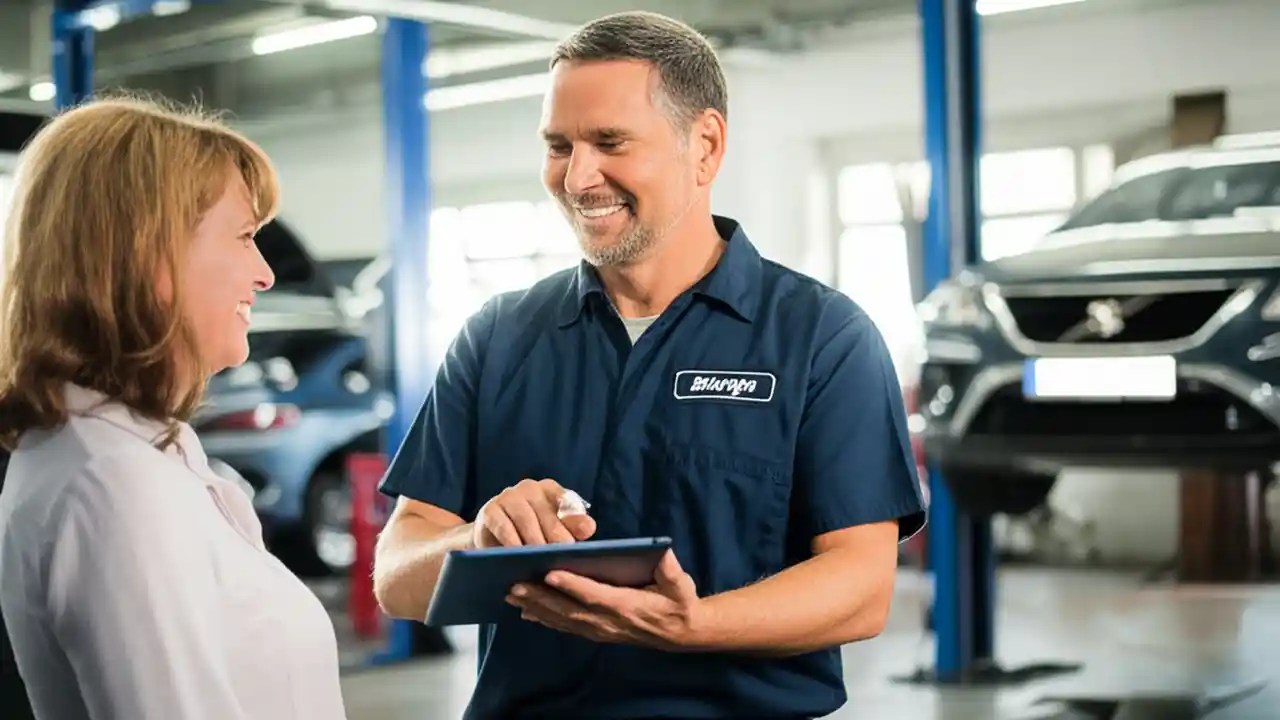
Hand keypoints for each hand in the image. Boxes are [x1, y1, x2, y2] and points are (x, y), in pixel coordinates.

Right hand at [473, 478, 596, 547]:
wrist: (493, 540)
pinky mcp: (490, 511)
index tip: (580, 536)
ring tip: (542, 561)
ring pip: (526, 519)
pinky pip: (503, 527)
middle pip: (547, 513)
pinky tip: (518, 558)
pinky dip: (512, 543)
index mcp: (551, 490)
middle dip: (555, 537)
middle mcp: (530, 488)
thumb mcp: (556, 531)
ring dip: (534, 541)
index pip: (566, 500)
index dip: (574, 518)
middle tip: (561, 558)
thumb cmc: (533, 536)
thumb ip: (574, 527)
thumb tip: (589, 528)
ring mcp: (508, 497)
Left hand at [507, 550, 704, 651]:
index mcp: (628, 606)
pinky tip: (527, 611)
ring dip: (537, 608)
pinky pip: (567, 626)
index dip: (572, 585)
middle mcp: (610, 622)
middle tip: (514, 585)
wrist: (682, 632)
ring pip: (564, 620)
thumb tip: (662, 551)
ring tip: (512, 595)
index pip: (595, 595)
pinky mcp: (597, 633)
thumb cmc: (680, 602)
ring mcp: (602, 630)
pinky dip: (546, 619)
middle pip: (570, 610)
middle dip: (540, 597)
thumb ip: (670, 570)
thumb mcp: (681, 584)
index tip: (550, 574)